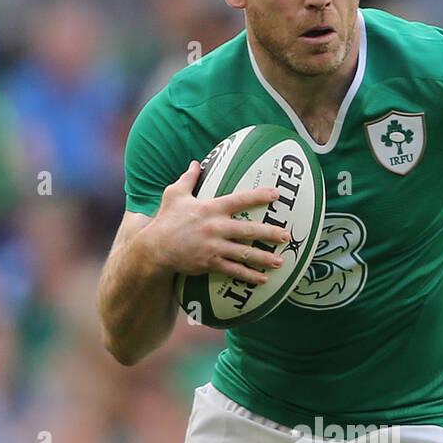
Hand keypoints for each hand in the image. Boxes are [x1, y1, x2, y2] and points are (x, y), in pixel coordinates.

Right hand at [147, 160, 290, 284]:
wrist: (155, 248)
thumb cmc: (166, 219)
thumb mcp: (174, 194)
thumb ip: (188, 178)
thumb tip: (195, 162)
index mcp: (211, 208)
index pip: (240, 200)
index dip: (259, 196)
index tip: (276, 194)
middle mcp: (216, 228)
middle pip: (248, 230)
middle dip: (269, 233)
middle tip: (286, 236)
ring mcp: (214, 247)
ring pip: (244, 253)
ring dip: (264, 258)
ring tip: (280, 262)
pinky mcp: (210, 263)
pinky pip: (233, 270)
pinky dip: (249, 276)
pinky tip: (263, 279)